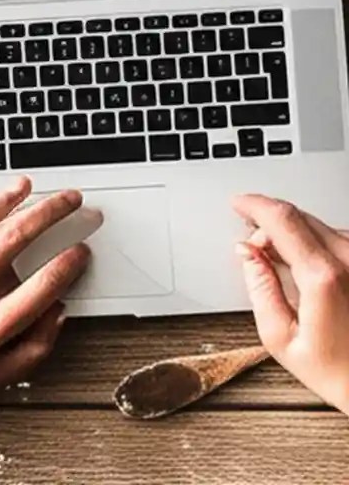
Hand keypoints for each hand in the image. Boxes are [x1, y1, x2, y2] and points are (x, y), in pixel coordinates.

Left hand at [0, 177, 90, 411]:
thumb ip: (33, 349)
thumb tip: (57, 314)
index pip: (37, 287)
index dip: (65, 267)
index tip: (83, 253)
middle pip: (17, 241)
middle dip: (54, 218)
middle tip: (81, 210)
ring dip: (33, 208)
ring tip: (61, 198)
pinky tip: (16, 191)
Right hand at [233, 194, 348, 413]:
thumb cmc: (342, 374)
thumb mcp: (281, 338)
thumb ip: (260, 288)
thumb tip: (247, 255)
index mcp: (324, 277)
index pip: (281, 219)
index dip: (254, 205)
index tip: (239, 204)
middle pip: (300, 218)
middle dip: (269, 226)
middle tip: (253, 246)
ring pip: (321, 228)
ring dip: (295, 237)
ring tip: (282, 265)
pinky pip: (341, 241)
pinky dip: (317, 246)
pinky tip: (309, 270)